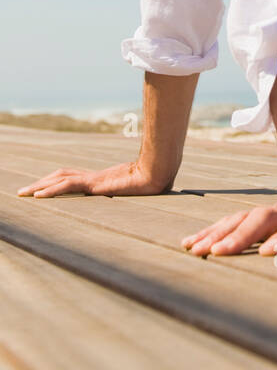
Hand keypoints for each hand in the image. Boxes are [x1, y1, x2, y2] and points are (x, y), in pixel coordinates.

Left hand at [18, 160, 172, 198]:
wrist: (160, 172)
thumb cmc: (156, 180)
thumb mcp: (142, 191)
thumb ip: (138, 192)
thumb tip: (149, 197)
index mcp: (102, 179)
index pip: (73, 176)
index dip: (56, 181)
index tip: (43, 188)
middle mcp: (94, 177)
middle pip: (61, 175)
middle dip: (41, 183)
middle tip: (24, 191)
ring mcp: (94, 179)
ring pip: (59, 179)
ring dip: (39, 187)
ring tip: (23, 194)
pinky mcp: (95, 183)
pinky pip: (67, 186)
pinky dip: (51, 191)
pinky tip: (38, 196)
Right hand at [181, 178, 276, 256]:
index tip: (266, 252)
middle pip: (262, 220)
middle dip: (240, 236)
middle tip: (218, 253)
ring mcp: (274, 212)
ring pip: (242, 219)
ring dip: (219, 233)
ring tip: (197, 250)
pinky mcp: (261, 218)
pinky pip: (233, 221)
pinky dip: (212, 231)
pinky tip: (191, 244)